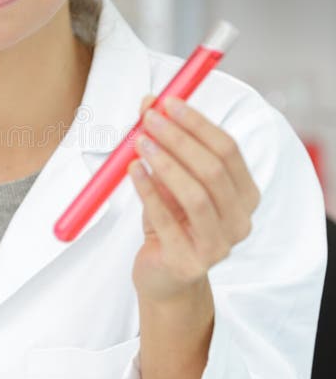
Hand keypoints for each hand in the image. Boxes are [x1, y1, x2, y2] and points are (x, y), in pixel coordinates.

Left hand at [129, 95, 260, 304]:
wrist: (163, 276)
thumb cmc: (171, 221)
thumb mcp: (168, 179)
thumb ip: (163, 142)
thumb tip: (150, 102)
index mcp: (244, 195)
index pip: (227, 150)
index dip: (198, 123)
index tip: (169, 102)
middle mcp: (240, 220)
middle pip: (213, 170)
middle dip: (179, 138)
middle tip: (149, 118)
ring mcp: (218, 246)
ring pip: (195, 195)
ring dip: (166, 162)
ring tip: (139, 142)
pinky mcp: (189, 263)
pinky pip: (167, 219)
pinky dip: (148, 190)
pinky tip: (134, 170)